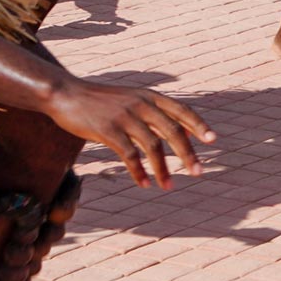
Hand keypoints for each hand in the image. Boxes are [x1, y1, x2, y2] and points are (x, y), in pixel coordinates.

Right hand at [43, 80, 212, 189]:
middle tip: (198, 172)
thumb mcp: (132, 98)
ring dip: (163, 169)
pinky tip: (145, 183)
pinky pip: (129, 155)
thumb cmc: (102, 100)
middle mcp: (141, 104)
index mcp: (150, 96)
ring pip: (152, 147)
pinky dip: (139, 172)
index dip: (199, 125)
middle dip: (187, 154)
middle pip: (173, 131)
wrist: (66, 94)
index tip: (213, 141)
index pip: (182, 110)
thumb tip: (187, 132)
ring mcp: (124, 117)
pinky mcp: (107, 131)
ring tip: (169, 186)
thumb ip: (157, 112)